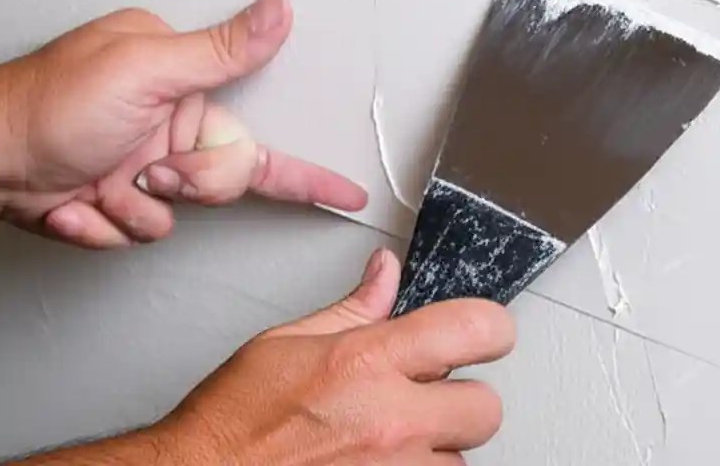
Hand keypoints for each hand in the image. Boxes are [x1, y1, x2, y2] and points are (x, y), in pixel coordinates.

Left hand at [0, 0, 367, 247]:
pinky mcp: (115, 199)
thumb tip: (278, 9)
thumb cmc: (45, 106)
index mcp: (182, 79)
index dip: (306, 173)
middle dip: (187, 184)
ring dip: (134, 209)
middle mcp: (167, 121)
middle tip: (149, 169)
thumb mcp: (145, 71)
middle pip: (224, 180)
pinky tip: (75, 199)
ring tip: (97, 180)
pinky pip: (136, 233)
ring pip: (178, 216)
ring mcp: (140, 163)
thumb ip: (223, 49)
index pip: (256, 130)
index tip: (346, 194)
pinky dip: (102, 225)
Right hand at [12, 249, 515, 464]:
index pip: (477, 329)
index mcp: (368, 362)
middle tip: (426, 399)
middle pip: (487, 407)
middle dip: (461, 401)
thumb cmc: (231, 423)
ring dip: (436, 449)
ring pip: (461, 460)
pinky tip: (380, 462)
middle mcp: (392, 420)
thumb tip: (385, 272)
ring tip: (387, 440)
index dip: (488, 329)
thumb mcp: (287, 344)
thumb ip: (354, 310)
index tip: (483, 335)